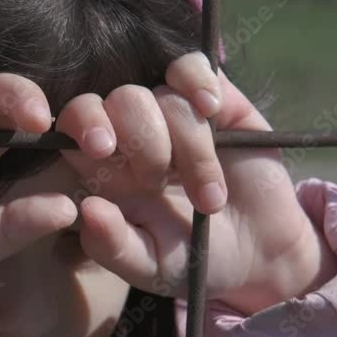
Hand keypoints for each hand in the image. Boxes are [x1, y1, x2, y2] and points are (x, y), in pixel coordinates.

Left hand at [55, 52, 336, 314]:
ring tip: (210, 200)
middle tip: (159, 183)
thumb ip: (113, 245)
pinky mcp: (215, 99)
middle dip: (141, 141)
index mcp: (107, 168)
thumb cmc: (193, 260)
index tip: (101, 148)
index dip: (83, 125)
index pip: (76, 124)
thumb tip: (86, 209)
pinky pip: (192, 68)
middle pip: (120, 100)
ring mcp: (174, 113)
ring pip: (165, 96)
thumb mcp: (151, 267)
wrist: (259, 256)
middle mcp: (135, 134)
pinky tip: (212, 110)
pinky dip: (199, 84)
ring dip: (190, 149)